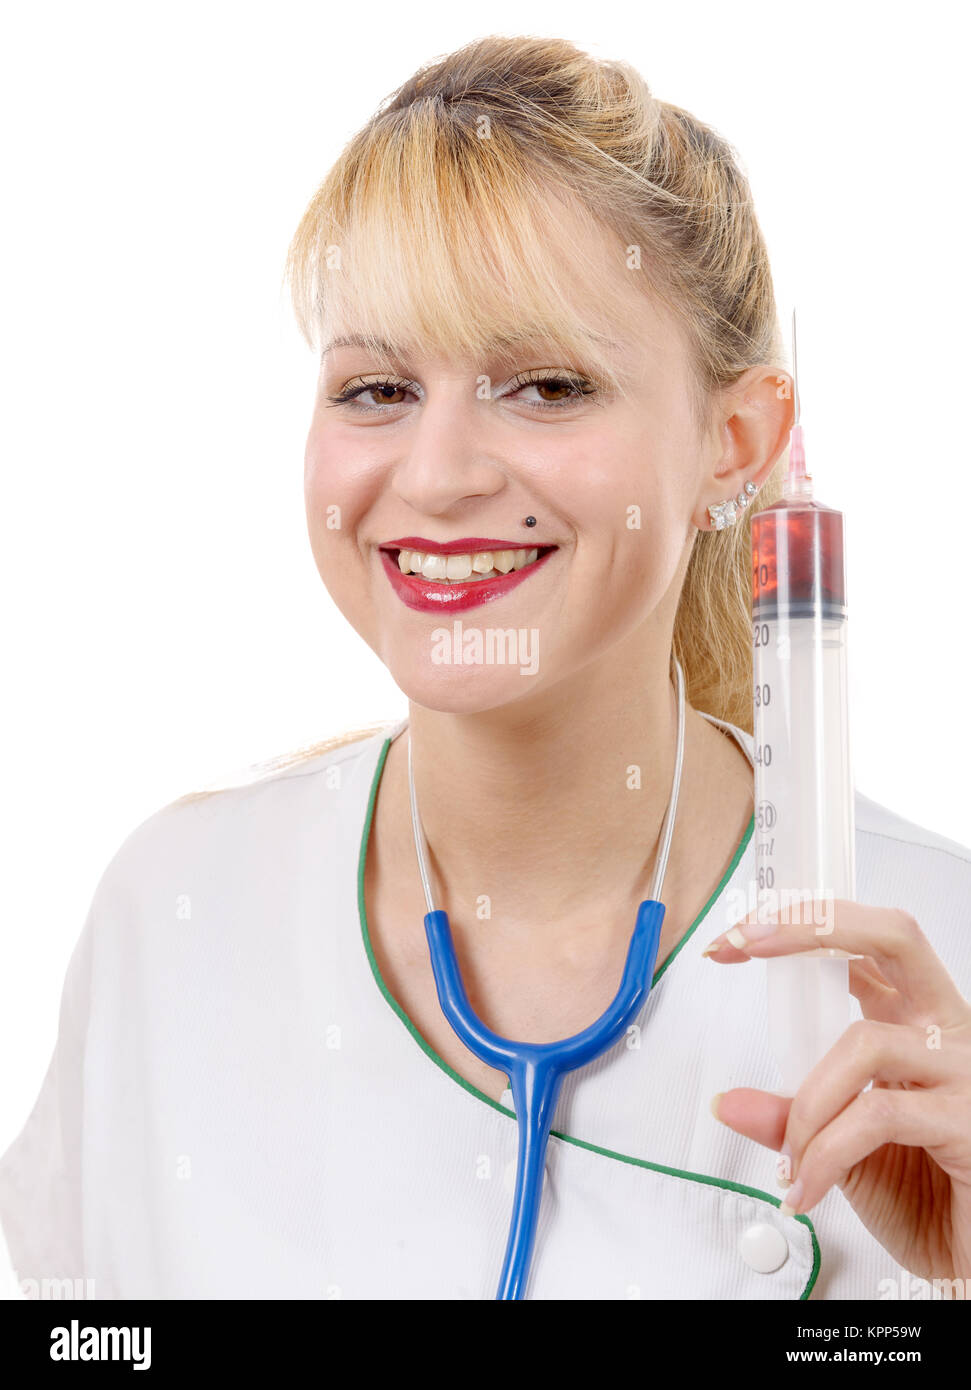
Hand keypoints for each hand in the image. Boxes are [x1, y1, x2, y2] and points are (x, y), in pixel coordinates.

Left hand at [703, 900, 970, 1283]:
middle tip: (747, 942)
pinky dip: (826, 1152)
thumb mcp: (839, 1154)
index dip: (798, 928)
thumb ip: (790, 1121)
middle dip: (811, 926)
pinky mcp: (970, 1120)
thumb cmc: (931, 1204)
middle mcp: (947, 1034)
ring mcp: (965, 1072)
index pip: (863, 948)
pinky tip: (810, 1185)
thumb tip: (731, 1102)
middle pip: (892, 937)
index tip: (734, 940)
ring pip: (865, 1042)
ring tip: (792, 1160)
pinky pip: (877, 1115)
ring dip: (807, 1105)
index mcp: (916, 1026)